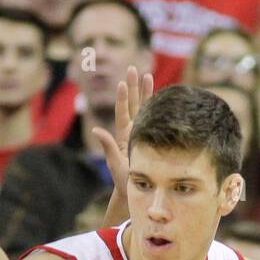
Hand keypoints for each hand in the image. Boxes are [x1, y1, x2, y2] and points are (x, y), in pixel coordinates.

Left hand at [91, 65, 153, 206]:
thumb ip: (107, 145)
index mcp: (123, 135)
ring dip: (146, 92)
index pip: (123, 112)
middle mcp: (133, 130)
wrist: (136, 191)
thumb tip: (96, 129)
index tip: (122, 82)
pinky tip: (164, 95)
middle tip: (132, 68)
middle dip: (134, 87)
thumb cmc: (124, 180)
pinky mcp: (152, 138)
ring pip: (145, 108)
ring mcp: (143, 133)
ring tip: (148, 74)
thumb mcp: (114, 163)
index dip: (123, 98)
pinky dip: (159, 107)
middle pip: (134, 104)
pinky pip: (156, 119)